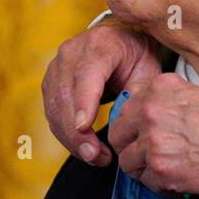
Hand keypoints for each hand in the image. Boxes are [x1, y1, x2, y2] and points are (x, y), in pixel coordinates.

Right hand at [43, 19, 163, 165]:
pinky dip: (66, 134)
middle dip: (77, 132)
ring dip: (70, 138)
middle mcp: (71, 52)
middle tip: (96, 156)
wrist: (120, 40)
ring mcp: (56, 67)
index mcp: (100, 44)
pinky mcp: (50, 82)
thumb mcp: (148, 71)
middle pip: (65, 95)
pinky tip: (84, 148)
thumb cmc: (138, 57)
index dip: (84, 102)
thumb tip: (124, 122)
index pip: (87, 75)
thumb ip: (138, 94)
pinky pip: (52, 113)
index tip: (85, 128)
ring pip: (54, 108)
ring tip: (95, 157)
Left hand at [109, 72, 198, 194]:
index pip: (127, 106)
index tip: (141, 132)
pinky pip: (147, 182)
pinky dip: (160, 185)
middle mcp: (151, 112)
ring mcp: (154, 142)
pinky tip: (177, 181)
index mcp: (160, 89)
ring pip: (127, 162)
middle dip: (129, 146)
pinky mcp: (162, 169)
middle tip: (145, 155)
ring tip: (164, 170)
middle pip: (118, 134)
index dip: (134, 123)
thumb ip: (170, 100)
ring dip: (143, 169)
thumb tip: (152, 111)